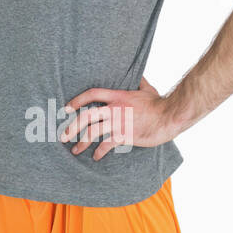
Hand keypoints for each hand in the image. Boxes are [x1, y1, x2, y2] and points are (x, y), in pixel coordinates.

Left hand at [59, 76, 177, 160]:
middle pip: (87, 115)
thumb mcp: (147, 89)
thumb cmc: (159, 103)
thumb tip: (138, 75)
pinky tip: (96, 157)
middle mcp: (115, 108)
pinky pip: (106, 145)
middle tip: (63, 135)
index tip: (67, 108)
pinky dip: (99, 152)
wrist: (169, 116)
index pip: (92, 94)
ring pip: (93, 132)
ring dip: (81, 142)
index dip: (77, 100)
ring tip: (75, 150)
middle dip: (72, 126)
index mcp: (118, 96)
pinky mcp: (125, 135)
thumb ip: (139, 82)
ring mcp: (119, 122)